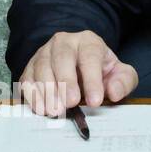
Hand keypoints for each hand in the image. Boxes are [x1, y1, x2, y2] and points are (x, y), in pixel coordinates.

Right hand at [18, 30, 138, 116]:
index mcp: (88, 41)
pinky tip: (40, 108)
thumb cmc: (101, 70)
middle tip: (71, 103)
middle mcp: (64, 43)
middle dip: (66, 82)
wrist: (80, 66)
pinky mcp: (30, 67)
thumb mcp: (120, 73)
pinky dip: (32, 94)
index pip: (90, 57)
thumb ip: (123, 81)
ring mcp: (44, 53)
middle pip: (62, 58)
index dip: (92, 80)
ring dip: (47, 90)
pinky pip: (27, 79)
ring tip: (55, 110)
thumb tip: (114, 92)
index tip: (95, 101)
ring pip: (41, 67)